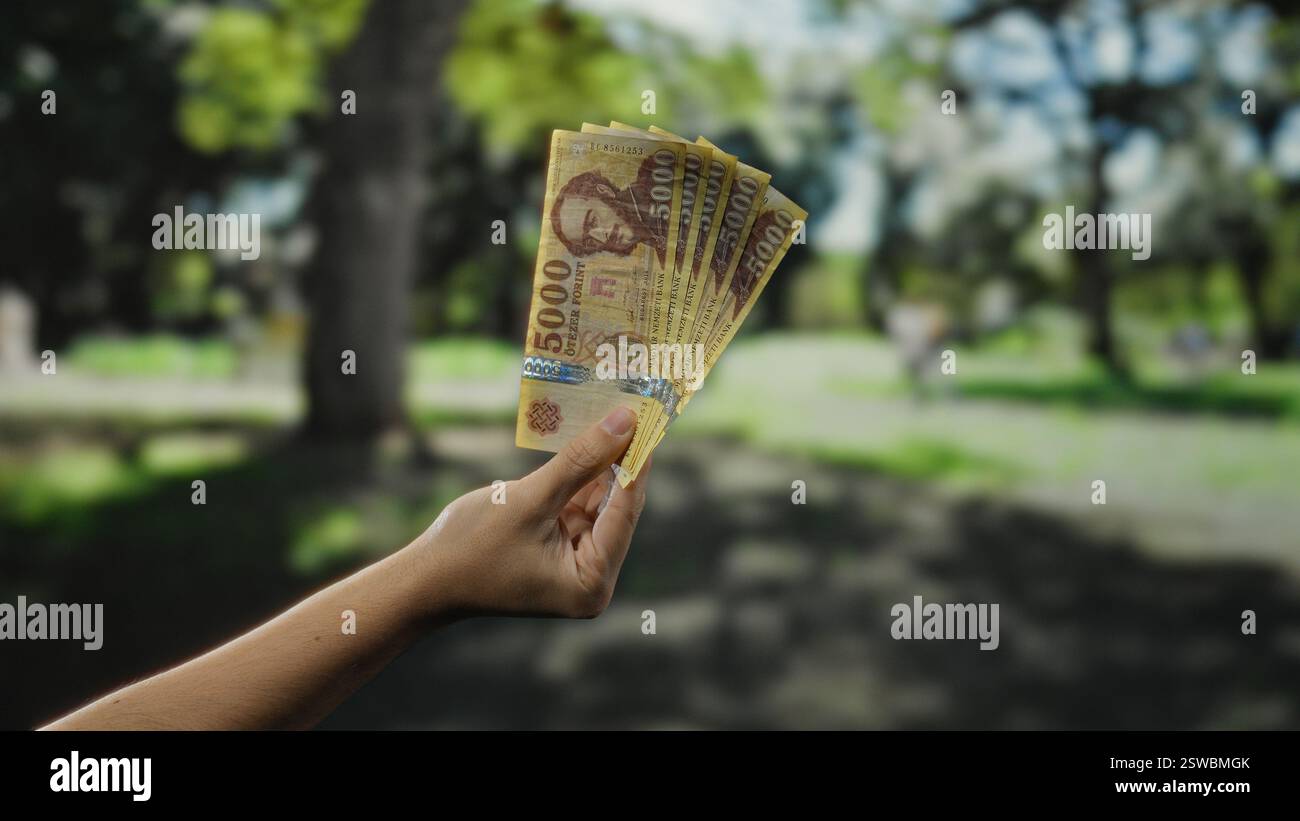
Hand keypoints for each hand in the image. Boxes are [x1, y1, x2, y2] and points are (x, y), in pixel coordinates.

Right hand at [415, 407, 649, 619]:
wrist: (424, 577)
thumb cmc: (471, 546)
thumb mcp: (530, 499)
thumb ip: (580, 461)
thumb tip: (624, 422)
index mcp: (592, 582)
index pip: (625, 512)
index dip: (637, 461)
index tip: (649, 419)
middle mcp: (592, 576)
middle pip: (617, 506)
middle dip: (623, 458)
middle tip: (638, 408)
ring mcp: (576, 561)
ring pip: (600, 500)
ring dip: (604, 460)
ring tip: (619, 412)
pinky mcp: (560, 546)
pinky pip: (579, 503)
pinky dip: (582, 472)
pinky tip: (592, 434)